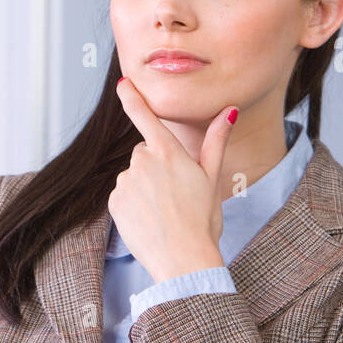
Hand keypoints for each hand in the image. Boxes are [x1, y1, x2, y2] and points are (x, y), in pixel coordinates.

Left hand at [109, 78, 236, 282]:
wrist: (182, 259)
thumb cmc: (202, 220)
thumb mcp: (213, 179)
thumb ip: (215, 141)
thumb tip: (228, 110)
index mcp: (169, 153)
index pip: (145, 117)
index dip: (132, 97)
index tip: (122, 83)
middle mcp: (143, 162)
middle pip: (146, 154)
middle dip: (157, 167)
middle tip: (176, 193)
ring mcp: (126, 182)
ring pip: (134, 176)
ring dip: (145, 188)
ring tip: (164, 211)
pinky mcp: (115, 202)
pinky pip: (123, 196)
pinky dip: (133, 205)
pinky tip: (150, 219)